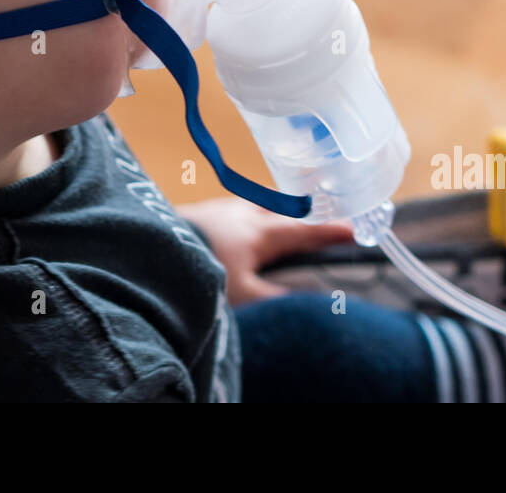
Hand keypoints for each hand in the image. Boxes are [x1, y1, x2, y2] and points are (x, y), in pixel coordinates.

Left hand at [175, 196, 356, 305]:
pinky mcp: (199, 211)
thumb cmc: (198, 271)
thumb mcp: (242, 295)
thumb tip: (312, 300)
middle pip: (284, 210)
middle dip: (307, 214)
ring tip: (285, 217)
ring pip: (258, 205)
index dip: (331, 230)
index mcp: (260, 233)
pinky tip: (240, 222)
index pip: (305, 229)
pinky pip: (235, 208)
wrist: (149, 249)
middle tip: (326, 215)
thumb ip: (277, 296)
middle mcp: (243, 214)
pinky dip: (249, 213)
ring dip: (276, 210)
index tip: (356, 227)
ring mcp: (220, 208)